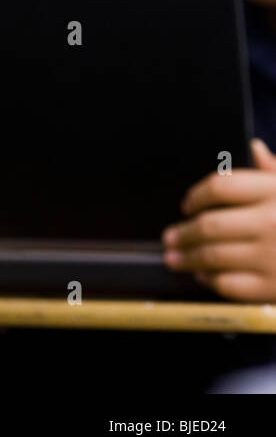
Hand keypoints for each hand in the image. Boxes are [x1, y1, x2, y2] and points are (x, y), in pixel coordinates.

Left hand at [162, 138, 275, 300]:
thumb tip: (254, 148)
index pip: (220, 186)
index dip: (197, 195)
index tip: (187, 204)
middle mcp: (272, 222)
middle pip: (209, 224)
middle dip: (183, 232)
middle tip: (170, 236)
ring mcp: (271, 256)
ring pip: (213, 255)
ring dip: (187, 257)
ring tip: (175, 257)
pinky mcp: (274, 288)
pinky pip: (229, 284)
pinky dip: (211, 280)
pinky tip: (204, 276)